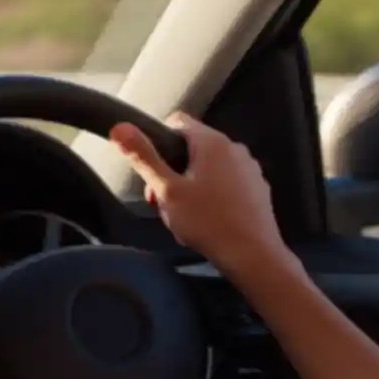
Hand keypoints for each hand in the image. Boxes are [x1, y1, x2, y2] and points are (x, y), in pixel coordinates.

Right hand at [109, 114, 293, 278]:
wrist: (253, 256)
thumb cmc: (207, 221)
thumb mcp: (167, 191)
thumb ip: (144, 158)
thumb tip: (119, 126)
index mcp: (212, 141)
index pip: (177, 122)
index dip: (158, 141)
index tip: (151, 170)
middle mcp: (235, 147)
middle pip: (193, 148)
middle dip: (173, 170)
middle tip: (161, 201)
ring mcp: (250, 168)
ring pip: (210, 167)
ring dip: (191, 185)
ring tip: (184, 215)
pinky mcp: (259, 188)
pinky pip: (227, 182)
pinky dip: (213, 194)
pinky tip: (209, 220)